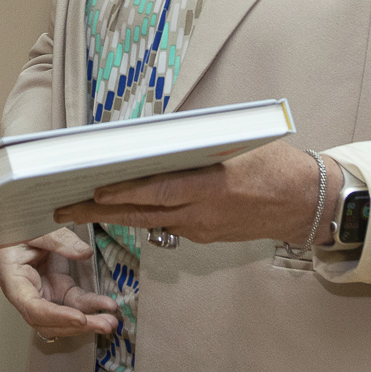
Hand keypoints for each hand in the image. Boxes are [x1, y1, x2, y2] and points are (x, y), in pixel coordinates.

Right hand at [0, 228, 118, 339]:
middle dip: (77, 326)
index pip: (33, 308)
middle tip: (104, 325)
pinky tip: (106, 306)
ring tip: (110, 321)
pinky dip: (90, 307)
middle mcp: (26, 293)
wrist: (20, 223)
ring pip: (64, 318)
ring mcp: (44, 292)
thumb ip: (58, 239)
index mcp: (13, 279)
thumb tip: (85, 253)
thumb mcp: (36, 228)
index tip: (80, 318)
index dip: (56, 316)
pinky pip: (74, 303)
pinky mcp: (58, 288)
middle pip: (49, 321)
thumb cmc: (19, 226)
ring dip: (87, 322)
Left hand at [54, 142, 339, 245]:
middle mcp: (202, 214)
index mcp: (211, 187)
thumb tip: (160, 135)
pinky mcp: (206, 235)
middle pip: (141, 214)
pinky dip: (144, 215)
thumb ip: (198, 143)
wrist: (307, 203)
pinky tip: (124, 206)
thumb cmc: (276, 164)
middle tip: (63, 209)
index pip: (158, 193)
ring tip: (81, 207)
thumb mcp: (238, 144)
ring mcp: (202, 229)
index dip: (123, 195)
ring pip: (149, 222)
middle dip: (98, 212)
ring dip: (115, 215)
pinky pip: (168, 224)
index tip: (93, 193)